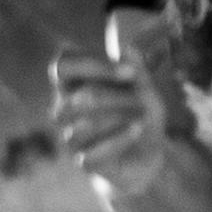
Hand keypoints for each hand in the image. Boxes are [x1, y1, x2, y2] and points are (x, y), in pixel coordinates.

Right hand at [52, 15, 211, 211]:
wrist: (148, 154)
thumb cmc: (139, 112)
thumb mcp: (144, 89)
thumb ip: (136, 69)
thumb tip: (127, 49)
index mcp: (72, 83)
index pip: (63, 65)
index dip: (93, 64)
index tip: (131, 72)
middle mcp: (64, 109)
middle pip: (78, 99)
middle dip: (115, 97)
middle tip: (143, 99)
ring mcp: (71, 137)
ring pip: (83, 127)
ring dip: (119, 118)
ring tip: (144, 116)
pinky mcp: (84, 162)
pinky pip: (93, 153)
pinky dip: (118, 139)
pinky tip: (137, 129)